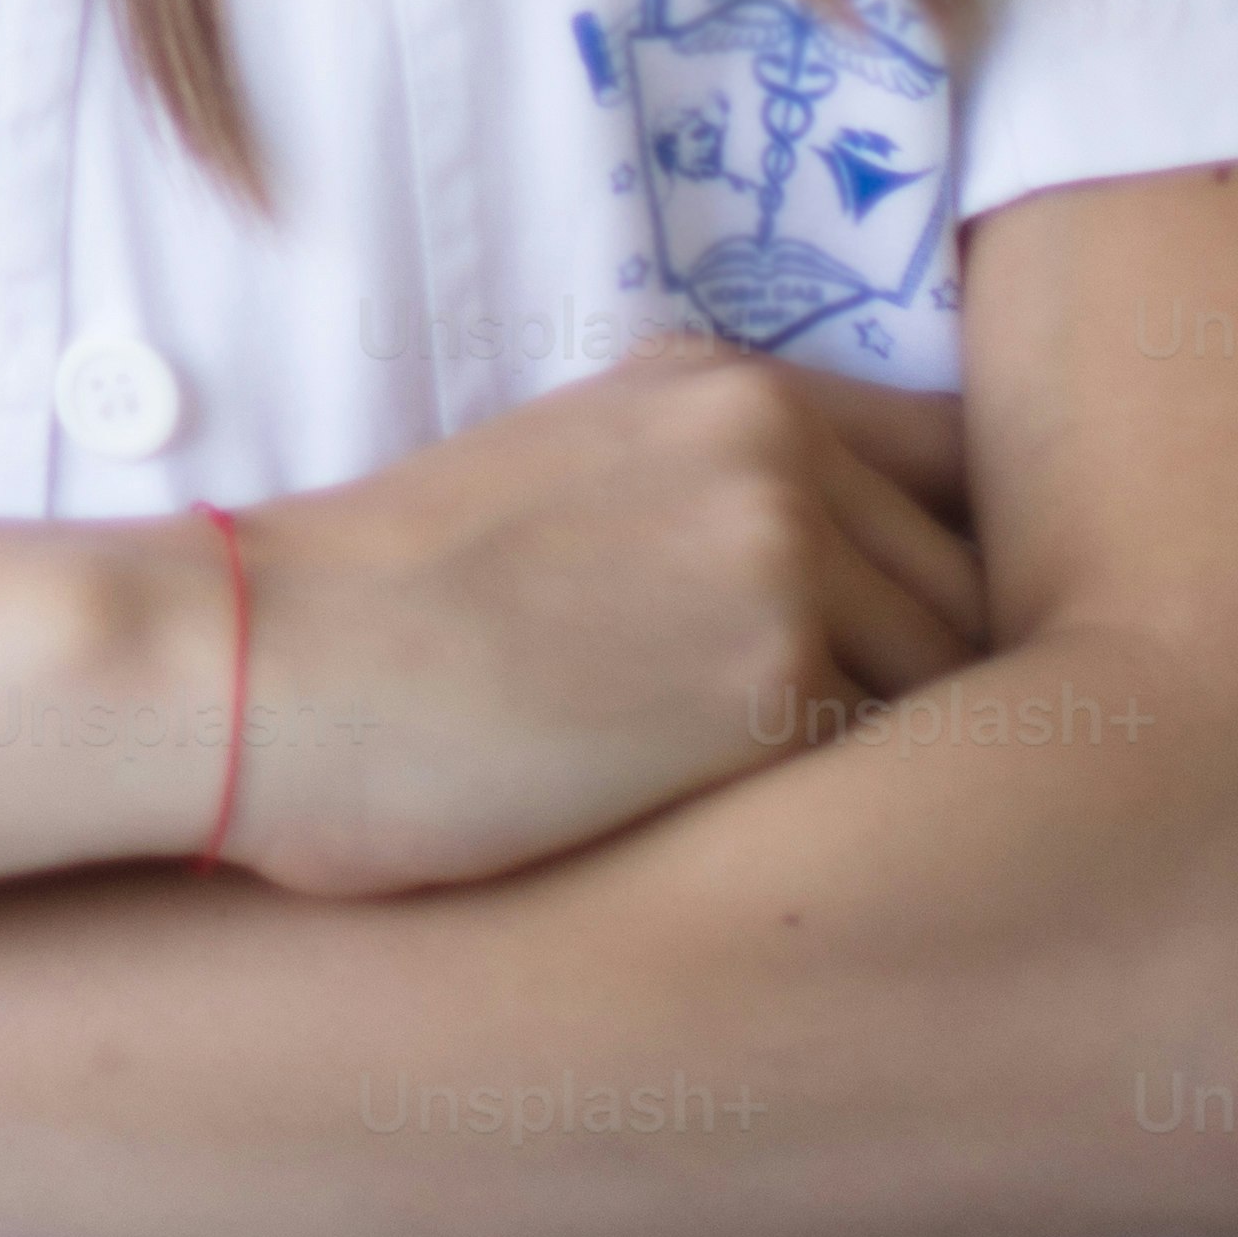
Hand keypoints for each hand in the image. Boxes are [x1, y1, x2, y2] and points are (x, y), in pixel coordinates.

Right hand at [192, 337, 985, 894]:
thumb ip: (716, 499)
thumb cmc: (386, 613)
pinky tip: (756, 856)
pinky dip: (840, 824)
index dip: (948, 573)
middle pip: (968, 589)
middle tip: (862, 786)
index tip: (917, 661)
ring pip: (950, 688)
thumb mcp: (568, 478)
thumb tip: (872, 609)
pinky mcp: (773, 683)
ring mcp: (784, 551)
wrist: (269, 668)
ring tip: (798, 830)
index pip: (947, 467)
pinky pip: (884, 773)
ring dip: (895, 765)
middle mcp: (773, 437)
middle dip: (932, 689)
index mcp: (720, 381)